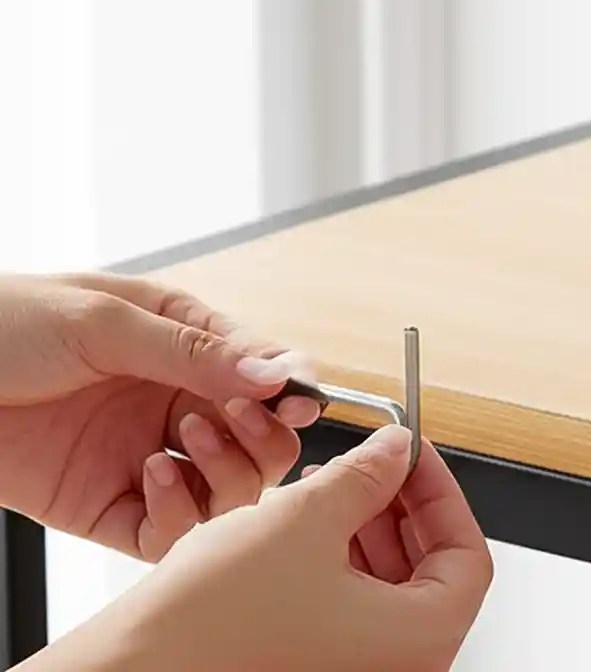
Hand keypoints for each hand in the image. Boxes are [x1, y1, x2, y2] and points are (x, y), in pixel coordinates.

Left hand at [0, 272, 322, 560]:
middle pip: (263, 440)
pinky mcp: (112, 507)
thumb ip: (195, 352)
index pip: (265, 373)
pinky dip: (179, 516)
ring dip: (226, 474)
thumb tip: (276, 375)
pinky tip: (150, 475)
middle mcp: (174, 404)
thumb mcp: (105, 319)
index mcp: (184, 345)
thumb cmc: (2, 322)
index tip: (299, 401)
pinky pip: (172, 533)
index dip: (292, 391)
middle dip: (264, 438)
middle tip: (236, 421)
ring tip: (183, 443)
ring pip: (231, 492)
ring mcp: (147, 456)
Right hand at [19, 425, 494, 671]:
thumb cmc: (211, 625)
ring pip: (389, 591)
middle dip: (401, 507)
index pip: (468, 555)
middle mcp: (398, 668)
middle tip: (375, 464)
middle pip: (432, 573)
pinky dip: (337, 565)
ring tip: (330, 489)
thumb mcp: (304, 520)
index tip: (414, 453)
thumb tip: (396, 450)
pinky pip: (351, 612)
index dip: (441, 492)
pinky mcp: (315, 669)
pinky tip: (303, 529)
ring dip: (366, 531)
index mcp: (418, 642)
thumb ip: (367, 477)